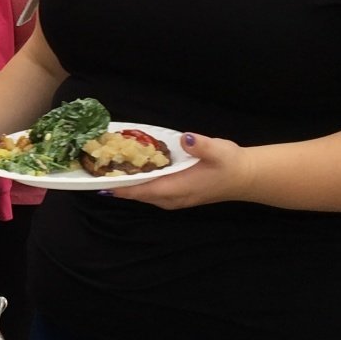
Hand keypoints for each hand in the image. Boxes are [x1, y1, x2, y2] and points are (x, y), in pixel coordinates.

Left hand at [108, 132, 255, 208]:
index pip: (141, 190)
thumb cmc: (230, 163)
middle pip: (136, 194)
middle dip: (116, 182)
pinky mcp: (174, 196)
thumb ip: (202, 146)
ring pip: (141, 194)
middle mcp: (171, 199)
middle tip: (95, 164)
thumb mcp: (219, 150)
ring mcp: (172, 200)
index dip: (119, 185)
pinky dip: (136, 182)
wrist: (245, 177)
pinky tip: (128, 169)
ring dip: (124, 183)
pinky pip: (149, 191)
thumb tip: (185, 139)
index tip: (99, 177)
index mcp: (177, 188)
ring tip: (105, 165)